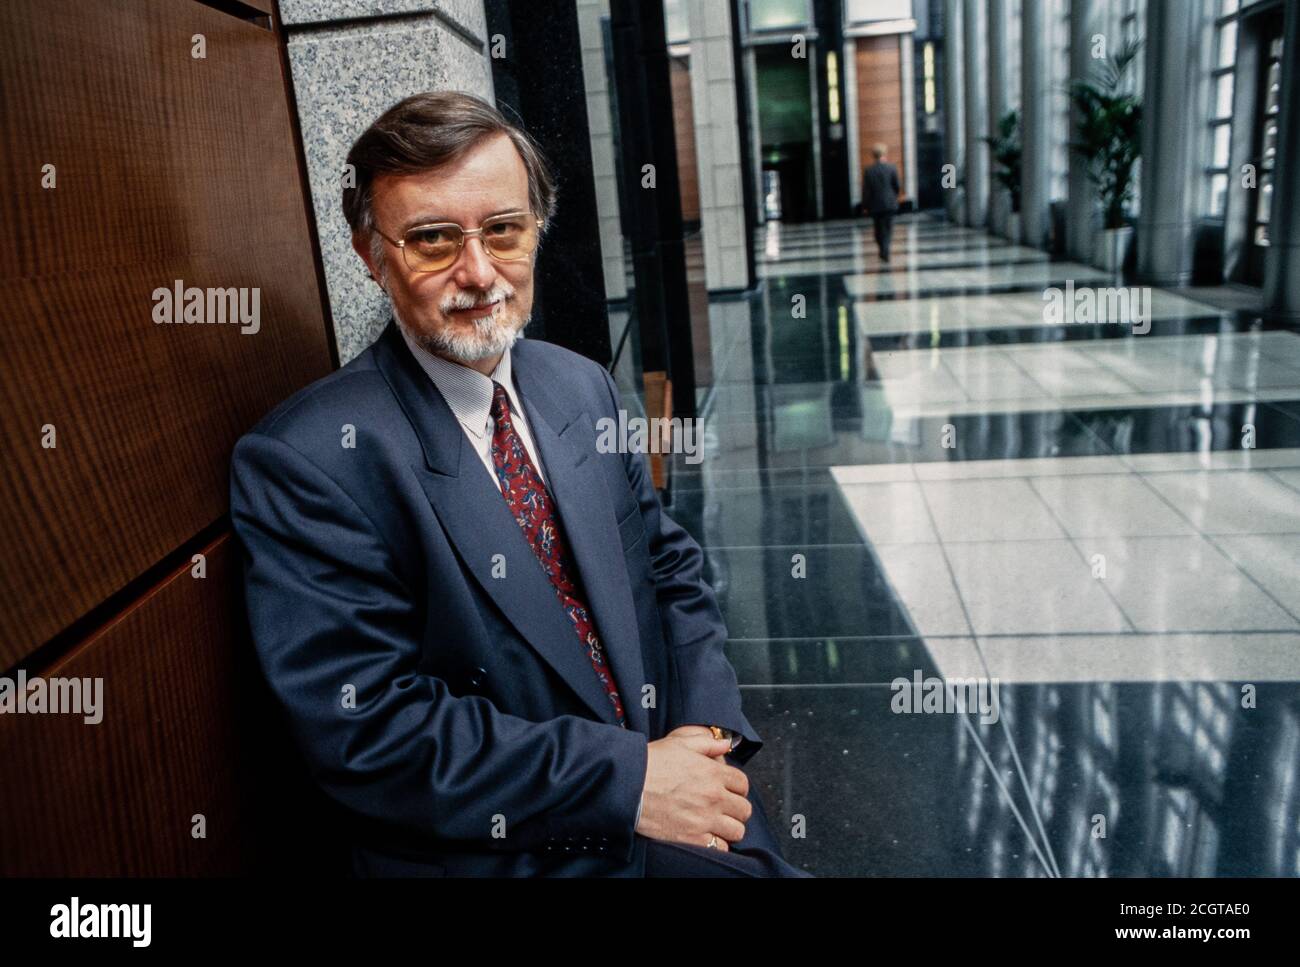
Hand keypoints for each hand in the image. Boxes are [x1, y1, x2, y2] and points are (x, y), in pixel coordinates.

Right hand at [635, 725, 750, 850]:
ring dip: (729, 828)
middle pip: (744, 810)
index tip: (729, 791)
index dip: (737, 788)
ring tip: (717, 824)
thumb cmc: (651, 762)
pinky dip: (716, 843)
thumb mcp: (679, 743)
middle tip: (723, 809)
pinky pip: (720, 847)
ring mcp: (705, 819)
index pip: (743, 784)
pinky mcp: (692, 838)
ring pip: (736, 831)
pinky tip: (706, 835)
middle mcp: (714, 797)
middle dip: (736, 809)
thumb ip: (707, 743)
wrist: (628, 785)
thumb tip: (725, 744)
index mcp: (713, 773)